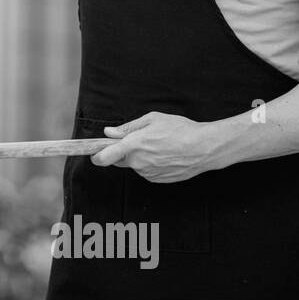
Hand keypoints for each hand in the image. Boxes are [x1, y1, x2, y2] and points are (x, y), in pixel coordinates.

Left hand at [92, 112, 220, 182]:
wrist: (204, 148)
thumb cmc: (180, 130)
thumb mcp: (153, 119)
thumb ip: (128, 127)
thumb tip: (109, 133)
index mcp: (134, 145)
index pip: (105, 157)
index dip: (96, 156)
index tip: (94, 155)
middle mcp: (138, 162)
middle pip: (119, 160)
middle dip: (123, 152)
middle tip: (140, 141)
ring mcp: (148, 173)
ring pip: (135, 165)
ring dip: (140, 158)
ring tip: (160, 146)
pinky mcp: (158, 180)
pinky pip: (147, 171)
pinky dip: (152, 164)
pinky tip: (166, 155)